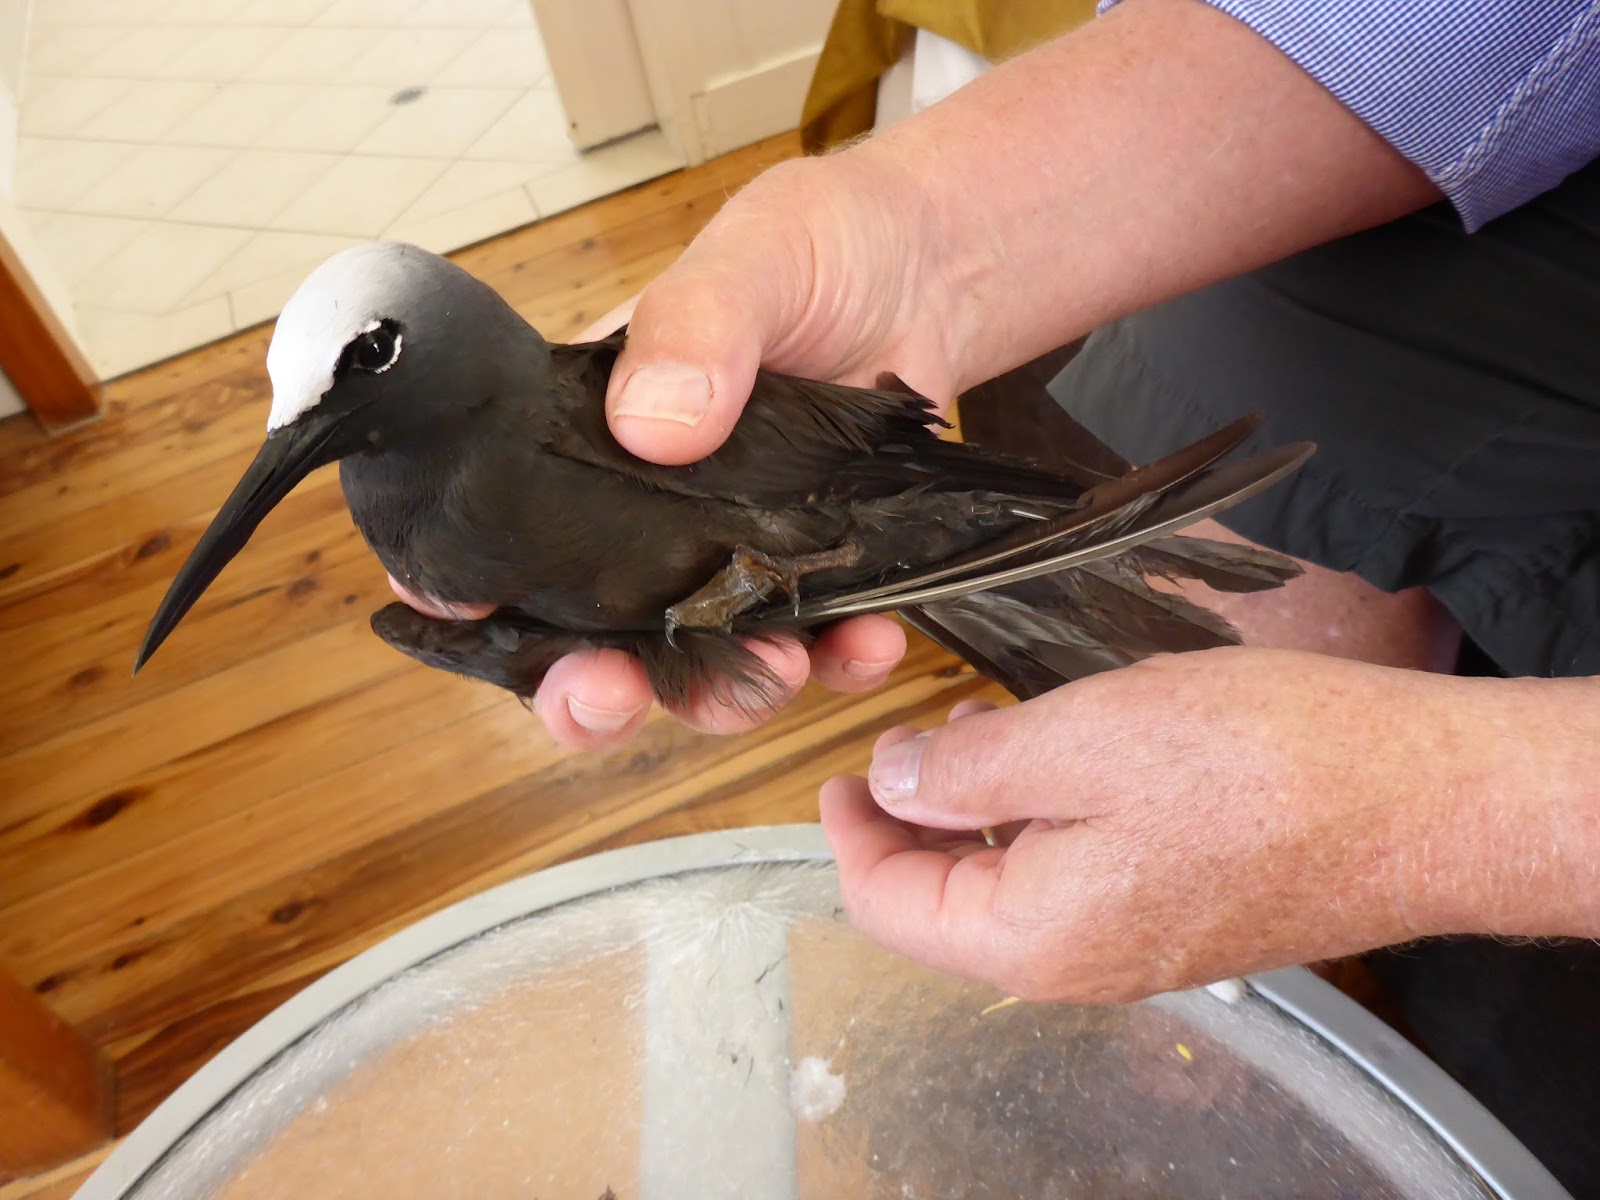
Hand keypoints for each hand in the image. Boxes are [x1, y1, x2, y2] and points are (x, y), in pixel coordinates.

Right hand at [396, 150, 960, 747]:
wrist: (936, 268)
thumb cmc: (822, 247)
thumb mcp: (752, 261)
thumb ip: (695, 328)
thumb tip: (648, 426)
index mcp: (589, 437)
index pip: (501, 528)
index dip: (471, 590)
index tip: (469, 621)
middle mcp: (648, 515)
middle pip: (587, 636)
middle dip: (587, 690)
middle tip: (608, 691)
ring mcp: (734, 553)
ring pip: (698, 665)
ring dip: (723, 691)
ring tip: (774, 664)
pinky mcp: (817, 574)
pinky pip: (817, 647)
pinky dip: (840, 663)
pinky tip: (870, 643)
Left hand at [821, 646, 1548, 1002]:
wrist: (1425, 801)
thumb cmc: (1263, 765)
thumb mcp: (1084, 738)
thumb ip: (968, 768)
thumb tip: (892, 779)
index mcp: (1031, 937)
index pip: (889, 904)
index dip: (850, 832)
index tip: (839, 769)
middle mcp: (1074, 964)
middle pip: (944, 902)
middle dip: (912, 818)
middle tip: (912, 735)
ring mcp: (1131, 947)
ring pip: (1009, 883)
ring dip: (979, 810)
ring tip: (981, 730)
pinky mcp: (1177, 916)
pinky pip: (1073, 875)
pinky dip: (1040, 817)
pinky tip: (1063, 756)